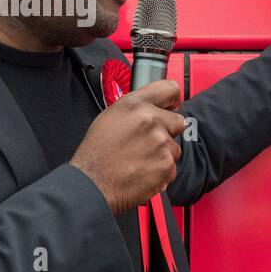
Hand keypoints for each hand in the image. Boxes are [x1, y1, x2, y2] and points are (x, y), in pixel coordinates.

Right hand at [68, 79, 186, 214]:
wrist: (93, 182)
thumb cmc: (96, 152)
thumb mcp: (110, 116)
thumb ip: (136, 109)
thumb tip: (154, 107)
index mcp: (135, 105)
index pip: (170, 89)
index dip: (172, 100)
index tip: (171, 107)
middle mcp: (150, 120)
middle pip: (178, 121)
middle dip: (167, 132)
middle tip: (148, 143)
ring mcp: (161, 143)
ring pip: (174, 148)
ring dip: (162, 155)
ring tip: (140, 160)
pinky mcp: (166, 164)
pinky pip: (172, 168)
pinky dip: (160, 172)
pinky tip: (142, 172)